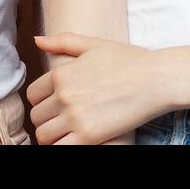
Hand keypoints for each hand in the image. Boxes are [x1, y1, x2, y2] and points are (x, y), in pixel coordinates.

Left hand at [26, 32, 166, 143]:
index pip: (32, 95)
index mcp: (60, 74)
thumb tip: (37, 40)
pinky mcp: (90, 136)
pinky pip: (60, 148)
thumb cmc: (128, 60)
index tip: (54, 105)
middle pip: (36, 117)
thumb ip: (62, 42)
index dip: (42, 102)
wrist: (156, 79)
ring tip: (66, 133)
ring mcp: (75, 117)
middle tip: (61, 121)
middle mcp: (64, 95)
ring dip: (52, 136)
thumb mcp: (92, 44)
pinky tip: (75, 141)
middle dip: (46, 120)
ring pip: (44, 136)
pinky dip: (62, 146)